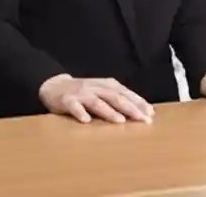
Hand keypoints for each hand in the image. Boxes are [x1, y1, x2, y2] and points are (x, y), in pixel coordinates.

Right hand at [37, 74, 154, 123]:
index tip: (151, 114)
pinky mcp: (67, 100)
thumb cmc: (84, 92)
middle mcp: (96, 87)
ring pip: (97, 102)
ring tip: (120, 121)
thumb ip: (119, 99)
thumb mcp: (103, 91)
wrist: (54, 85)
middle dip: (131, 108)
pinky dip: (80, 113)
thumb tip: (142, 111)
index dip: (139, 103)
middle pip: (116, 97)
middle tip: (143, 120)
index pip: (126, 93)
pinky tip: (86, 121)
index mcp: (107, 85)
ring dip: (109, 111)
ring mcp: (81, 93)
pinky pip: (74, 107)